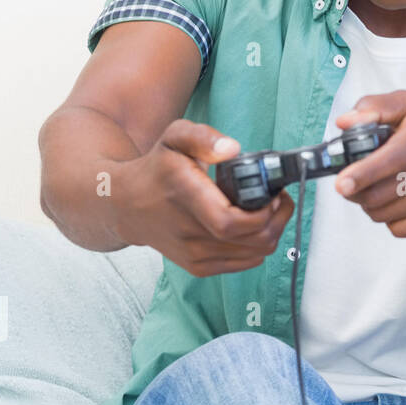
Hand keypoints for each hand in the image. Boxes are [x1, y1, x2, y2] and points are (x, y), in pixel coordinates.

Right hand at [111, 119, 294, 277]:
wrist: (126, 204)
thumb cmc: (156, 169)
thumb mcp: (176, 137)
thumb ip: (203, 137)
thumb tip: (231, 149)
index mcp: (186, 198)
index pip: (231, 223)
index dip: (263, 214)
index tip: (273, 196)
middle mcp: (189, 233)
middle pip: (253, 242)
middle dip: (277, 221)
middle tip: (279, 201)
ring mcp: (193, 255)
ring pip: (254, 255)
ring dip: (271, 233)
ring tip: (268, 211)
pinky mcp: (197, 267)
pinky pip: (244, 264)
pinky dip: (257, 246)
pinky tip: (253, 228)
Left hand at [331, 91, 405, 237]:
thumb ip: (377, 107)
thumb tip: (344, 123)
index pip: (394, 156)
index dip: (364, 172)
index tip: (342, 184)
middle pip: (379, 193)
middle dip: (357, 190)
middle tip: (355, 180)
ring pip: (384, 214)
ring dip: (372, 205)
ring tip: (383, 186)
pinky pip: (399, 230)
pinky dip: (390, 219)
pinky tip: (402, 200)